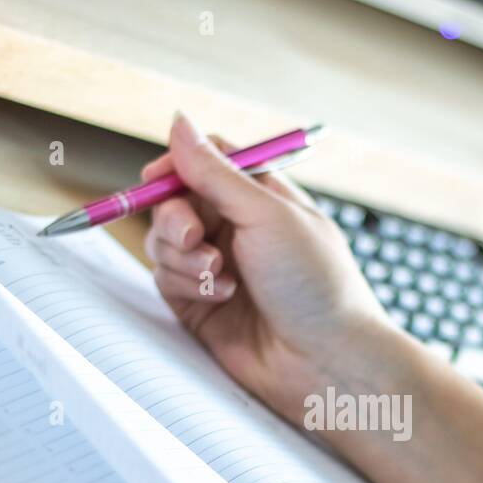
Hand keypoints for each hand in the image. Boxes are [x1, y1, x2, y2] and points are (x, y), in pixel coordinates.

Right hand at [141, 113, 394, 416]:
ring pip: (165, 241)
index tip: (157, 177)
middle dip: (175, 217)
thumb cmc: (314, 284)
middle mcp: (239, 229)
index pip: (207, 162)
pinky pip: (167, 279)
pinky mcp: (201, 305)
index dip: (178, 165)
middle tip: (193, 237)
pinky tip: (222, 298)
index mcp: (263, 197)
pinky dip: (186, 284)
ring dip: (183, 256)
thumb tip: (179, 121)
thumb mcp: (267, 215)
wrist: (325, 362)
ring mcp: (218, 267)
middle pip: (177, 200)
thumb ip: (215, 172)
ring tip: (219, 277)